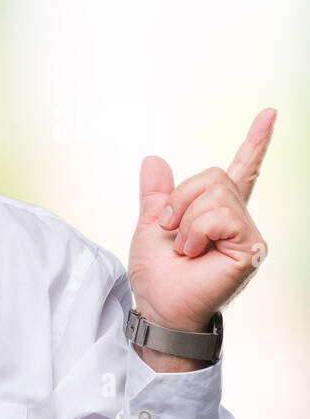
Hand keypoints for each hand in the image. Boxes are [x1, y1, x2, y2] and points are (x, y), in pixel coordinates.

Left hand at [128, 107, 273, 361]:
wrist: (158, 305)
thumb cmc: (158, 274)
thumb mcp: (150, 226)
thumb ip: (157, 195)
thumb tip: (154, 159)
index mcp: (216, 211)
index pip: (241, 169)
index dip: (255, 141)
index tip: (269, 113)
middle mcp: (237, 218)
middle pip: (213, 176)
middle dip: (180, 200)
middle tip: (170, 231)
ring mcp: (246, 232)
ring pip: (215, 195)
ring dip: (186, 221)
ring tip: (185, 248)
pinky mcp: (250, 247)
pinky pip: (220, 216)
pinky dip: (196, 231)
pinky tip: (195, 252)